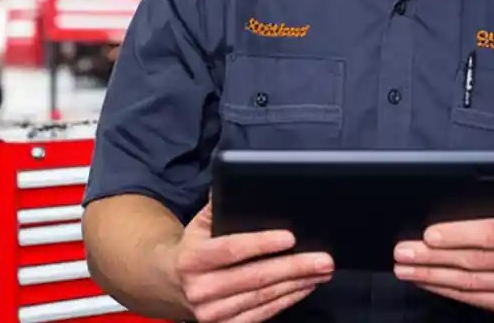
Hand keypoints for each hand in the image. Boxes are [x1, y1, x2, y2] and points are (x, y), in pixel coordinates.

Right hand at [169, 202, 333, 322]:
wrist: (169, 285)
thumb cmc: (192, 249)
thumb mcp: (198, 224)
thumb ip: (218, 205)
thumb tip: (236, 184)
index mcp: (192, 259)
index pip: (231, 250)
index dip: (262, 244)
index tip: (290, 238)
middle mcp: (200, 289)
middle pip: (254, 278)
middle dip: (294, 268)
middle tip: (323, 260)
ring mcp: (212, 313)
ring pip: (263, 297)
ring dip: (297, 284)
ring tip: (321, 271)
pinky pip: (263, 314)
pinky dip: (288, 299)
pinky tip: (305, 287)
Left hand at [394, 199, 493, 316]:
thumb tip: (449, 205)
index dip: (458, 234)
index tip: (428, 234)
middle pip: (476, 260)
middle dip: (434, 256)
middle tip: (403, 251)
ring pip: (470, 283)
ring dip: (432, 275)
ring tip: (406, 267)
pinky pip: (473, 298)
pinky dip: (444, 289)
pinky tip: (425, 280)